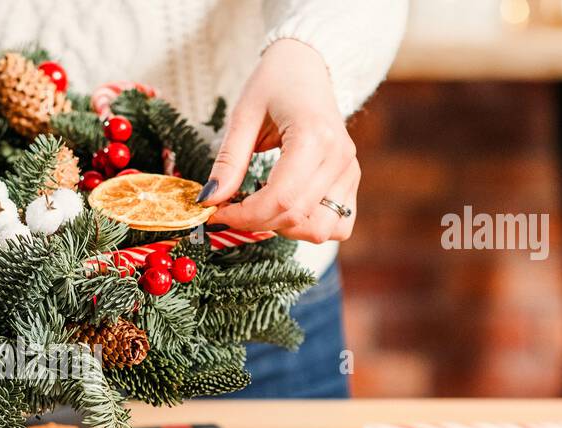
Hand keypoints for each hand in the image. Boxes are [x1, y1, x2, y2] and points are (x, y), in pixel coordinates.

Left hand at [199, 39, 359, 242]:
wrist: (307, 66)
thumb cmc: (273, 83)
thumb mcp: (244, 115)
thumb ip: (229, 161)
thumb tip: (210, 200)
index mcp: (314, 137)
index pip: (280, 199)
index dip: (244, 216)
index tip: (216, 212)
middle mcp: (340, 158)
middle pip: (296, 217)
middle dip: (255, 222)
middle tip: (229, 210)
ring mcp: (350, 170)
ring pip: (319, 229)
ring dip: (283, 229)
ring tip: (259, 208)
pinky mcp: (352, 179)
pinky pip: (337, 224)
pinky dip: (308, 226)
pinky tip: (285, 208)